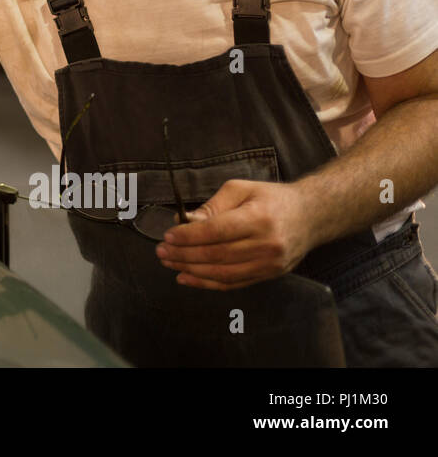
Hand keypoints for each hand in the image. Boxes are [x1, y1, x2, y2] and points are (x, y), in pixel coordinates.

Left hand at [153, 179, 316, 289]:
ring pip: (223, 273)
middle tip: (161, 252)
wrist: (311, 216)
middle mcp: (267, 245)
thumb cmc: (272, 199)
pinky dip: (207, 283)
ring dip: (192, 270)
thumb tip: (185, 221)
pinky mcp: (269, 275)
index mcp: (259, 218)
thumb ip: (212, 206)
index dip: (189, 236)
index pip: (217, 231)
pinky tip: (187, 277)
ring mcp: (270, 264)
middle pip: (217, 255)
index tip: (168, 236)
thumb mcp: (241, 189)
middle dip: (184, 255)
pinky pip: (234, 283)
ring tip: (170, 263)